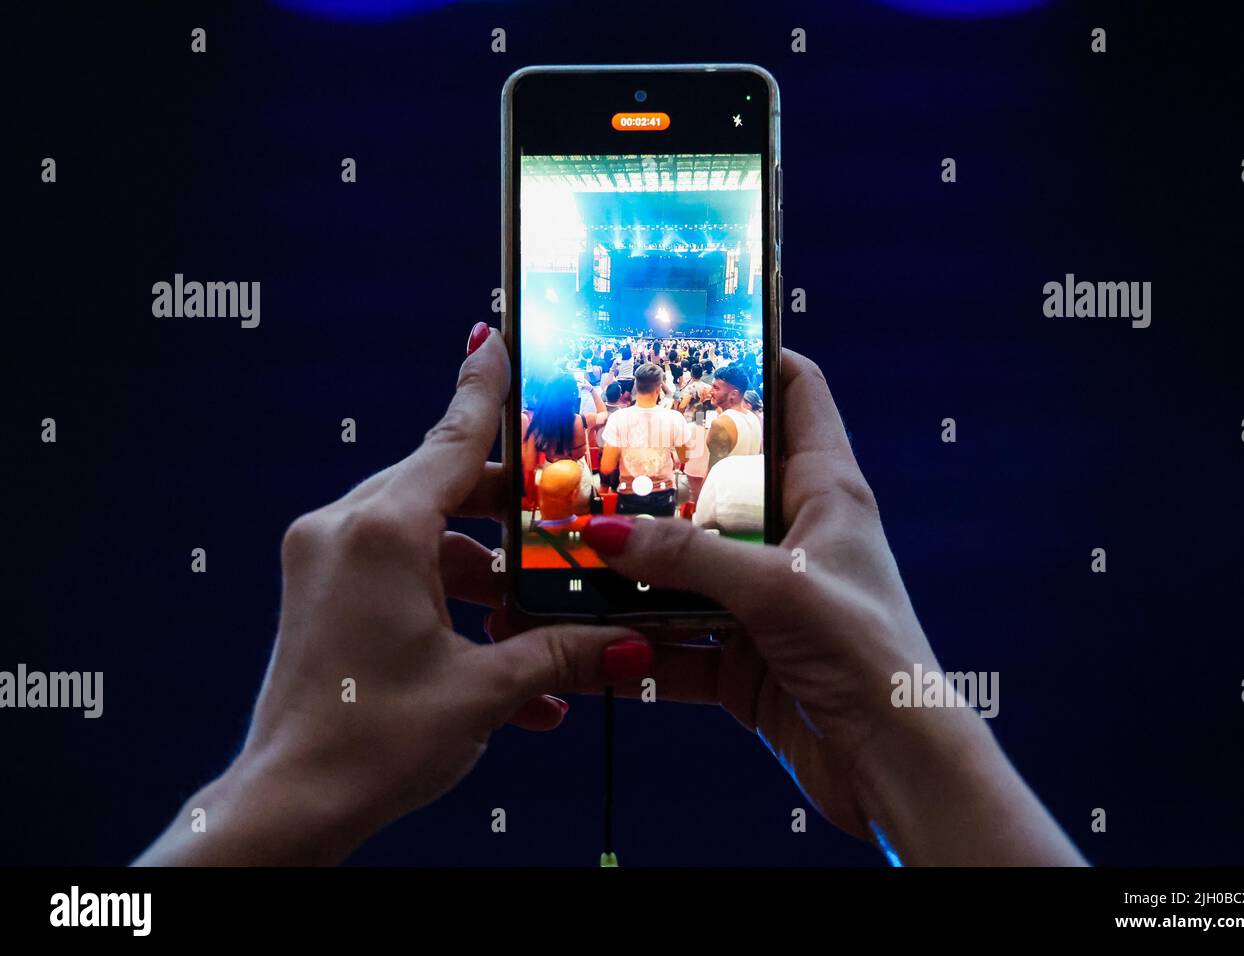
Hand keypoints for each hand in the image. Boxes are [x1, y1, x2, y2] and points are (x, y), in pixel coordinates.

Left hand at [136, 325, 652, 864]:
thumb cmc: (371, 743)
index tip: (496, 338)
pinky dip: (448, 601)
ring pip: (426, 536)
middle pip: (443, 486)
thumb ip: (562, 653)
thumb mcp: (485, 690)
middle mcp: (345, 530)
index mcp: (382, 532)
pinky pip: (399, 571)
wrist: (290, 805)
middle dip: (508, 510)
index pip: (450, 438)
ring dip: (485, 575)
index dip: (484, 389)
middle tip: (561, 518)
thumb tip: (627, 646)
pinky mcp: (322, 592)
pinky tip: (500, 660)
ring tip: (538, 621)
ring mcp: (326, 560)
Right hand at [551, 349, 1084, 865]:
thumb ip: (688, 557)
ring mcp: (764, 598)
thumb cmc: (869, 656)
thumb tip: (604, 533)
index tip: (685, 341)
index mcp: (827, 491)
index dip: (751, 357)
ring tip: (566, 546)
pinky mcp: (741, 657)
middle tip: (587, 448)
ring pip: (683, 565)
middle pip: (718, 480)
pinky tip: (584, 642)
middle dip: (655, 470)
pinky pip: (672, 638)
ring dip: (631, 566)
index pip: (797, 394)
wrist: (892, 768)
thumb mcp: (776, 588)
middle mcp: (793, 536)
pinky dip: (631, 644)